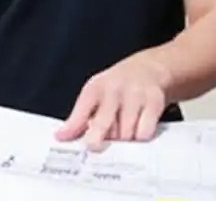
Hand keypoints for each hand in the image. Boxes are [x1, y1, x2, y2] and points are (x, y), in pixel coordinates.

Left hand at [55, 54, 172, 150]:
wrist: (146, 70)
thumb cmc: (115, 88)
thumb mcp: (94, 95)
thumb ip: (78, 118)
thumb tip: (61, 136)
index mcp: (94, 89)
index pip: (82, 109)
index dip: (74, 127)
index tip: (67, 139)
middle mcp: (114, 90)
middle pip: (103, 122)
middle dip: (97, 137)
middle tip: (94, 146)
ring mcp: (135, 96)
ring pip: (125, 132)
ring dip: (122, 140)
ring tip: (121, 134)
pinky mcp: (154, 103)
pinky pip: (144, 132)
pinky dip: (139, 138)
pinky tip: (137, 132)